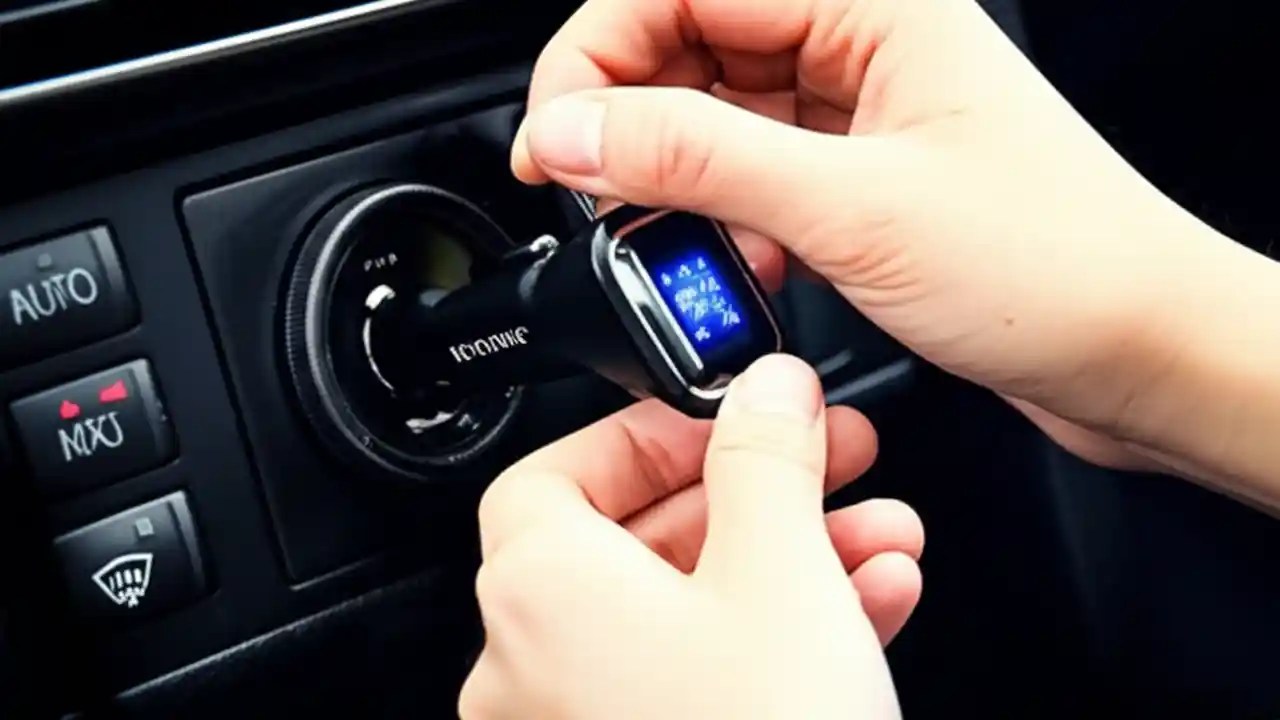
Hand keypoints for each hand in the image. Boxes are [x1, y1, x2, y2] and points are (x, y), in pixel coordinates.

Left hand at [459, 355, 921, 718]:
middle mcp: (538, 664)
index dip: (647, 432)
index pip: (558, 470)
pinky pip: (701, 674)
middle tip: (825, 461)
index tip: (726, 418)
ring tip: (874, 535)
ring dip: (785, 559)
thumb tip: (763, 390)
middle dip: (753, 491)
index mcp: (543, 592)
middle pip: (639, 536)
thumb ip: (766, 455)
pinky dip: (775, 631)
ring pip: (685, 606)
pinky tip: (866, 605)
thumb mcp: (782, 573)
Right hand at [510, 0, 1245, 471]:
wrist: (1135, 352)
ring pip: (711, 114)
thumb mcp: (849, 209)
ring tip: (675, 246)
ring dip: (678, 183)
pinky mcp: (854, 172)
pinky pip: (749, 172)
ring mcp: (855, 106)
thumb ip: (697, 161)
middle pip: (685, 45)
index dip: (595, 58)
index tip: (555, 139)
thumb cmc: (1053, 264)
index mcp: (871, 0)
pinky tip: (737, 264)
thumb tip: (575, 131)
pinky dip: (723, 220)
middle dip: (629, 124)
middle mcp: (860, 38)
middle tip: (594, 199)